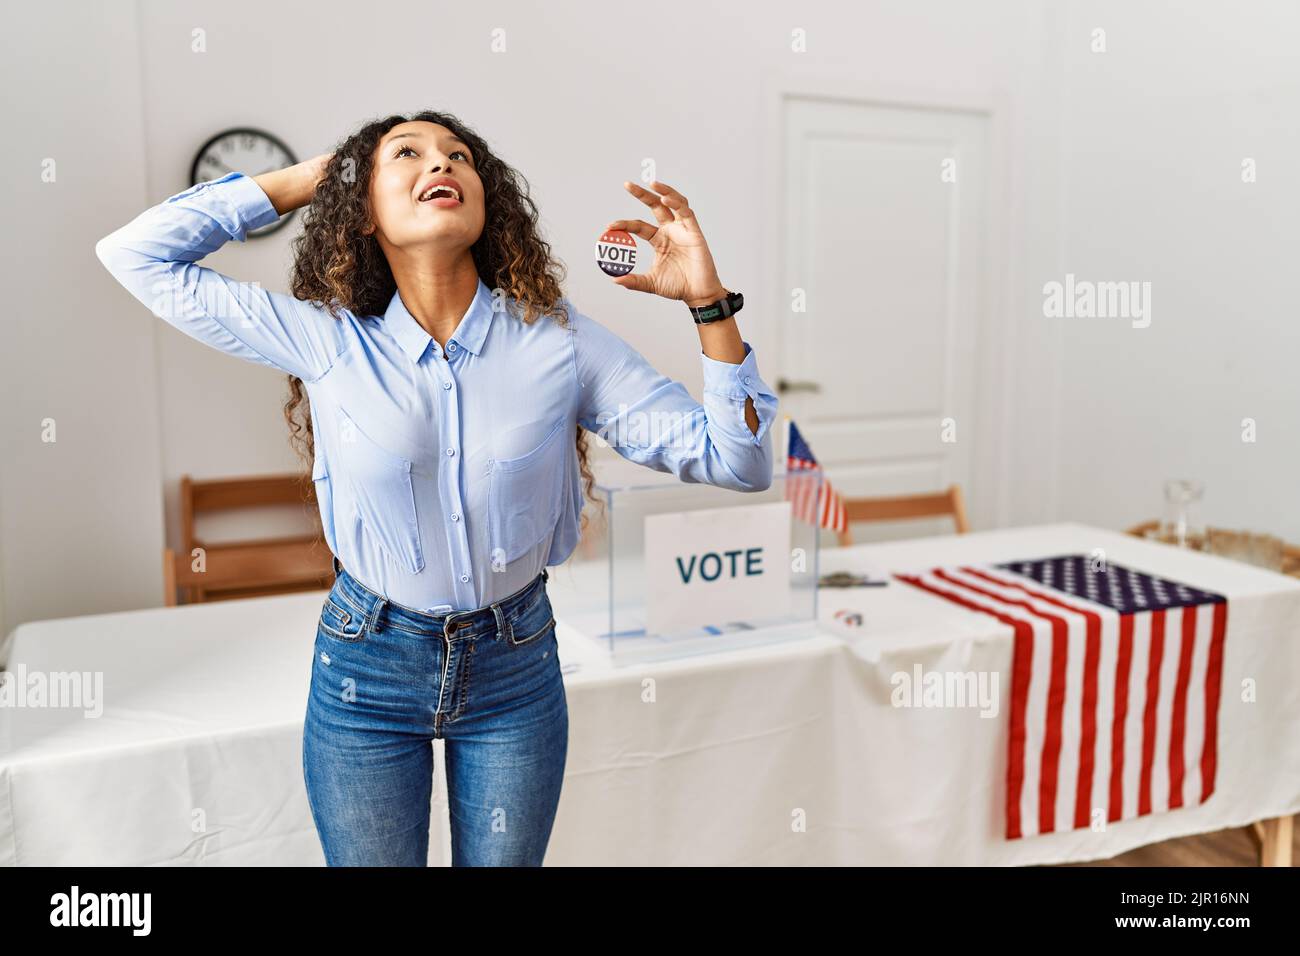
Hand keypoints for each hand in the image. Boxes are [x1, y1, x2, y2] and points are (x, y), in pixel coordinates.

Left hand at [605, 181, 726, 306]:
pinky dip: (676, 204)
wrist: (698, 294)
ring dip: (663, 191)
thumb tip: (615, 279)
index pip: (639, 226)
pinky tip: (664, 199)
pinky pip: (686, 213)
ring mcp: (683, 230)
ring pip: (673, 203)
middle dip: (642, 194)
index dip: (625, 224)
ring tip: (651, 184)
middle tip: (627, 184)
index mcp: (658, 240)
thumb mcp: (651, 283)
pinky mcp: (695, 232)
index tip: (609, 226)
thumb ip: (634, 281)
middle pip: (655, 206)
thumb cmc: (678, 286)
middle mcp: (670, 231)